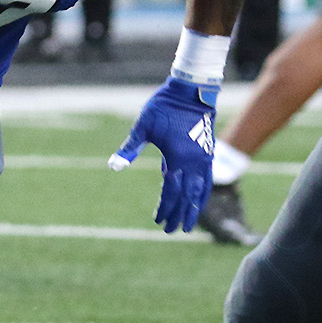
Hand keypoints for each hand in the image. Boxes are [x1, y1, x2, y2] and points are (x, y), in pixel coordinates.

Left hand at [109, 78, 216, 232]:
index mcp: (176, 158)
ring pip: (199, 192)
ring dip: (193, 209)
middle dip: (178, 215)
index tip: (157, 221)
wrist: (190, 91)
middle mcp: (193, 162)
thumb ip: (130, 147)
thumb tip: (113, 166)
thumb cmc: (163, 107)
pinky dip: (202, 194)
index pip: (170, 192)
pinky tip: (199, 202)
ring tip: (188, 226)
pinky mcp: (208, 153)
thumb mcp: (143, 126)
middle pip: (186, 197)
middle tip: (170, 231)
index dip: (164, 208)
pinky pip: (207, 180)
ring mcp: (203, 159)